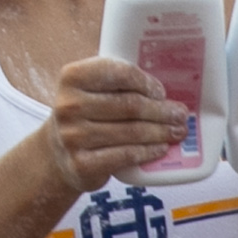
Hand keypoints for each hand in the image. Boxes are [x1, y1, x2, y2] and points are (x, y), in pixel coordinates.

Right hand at [42, 55, 182, 193]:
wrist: (57, 152)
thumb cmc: (84, 115)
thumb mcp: (89, 90)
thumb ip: (116, 82)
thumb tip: (165, 90)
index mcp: (72, 78)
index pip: (118, 73)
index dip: (145, 82)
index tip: (161, 92)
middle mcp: (68, 106)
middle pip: (129, 105)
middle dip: (160, 110)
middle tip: (180, 114)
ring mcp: (73, 136)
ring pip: (131, 132)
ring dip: (160, 132)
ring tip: (177, 131)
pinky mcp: (82, 163)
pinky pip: (125, 155)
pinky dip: (147, 151)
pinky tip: (160, 148)